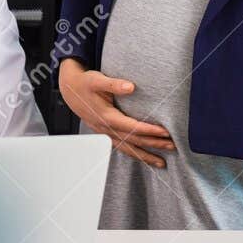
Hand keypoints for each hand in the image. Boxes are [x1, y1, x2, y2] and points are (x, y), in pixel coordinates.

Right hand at [57, 59, 174, 167]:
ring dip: (145, 156)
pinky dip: (133, 154)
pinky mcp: (105, 134)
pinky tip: (143, 158)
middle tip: (172, 146)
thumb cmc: (85, 83)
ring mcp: (105, 133)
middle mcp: (106, 128)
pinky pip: (121, 148)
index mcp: (107, 117)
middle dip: (153, 144)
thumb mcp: (97, 80)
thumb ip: (114, 84)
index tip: (165, 132)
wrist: (70, 89)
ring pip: (127, 149)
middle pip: (133, 140)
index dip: (149, 131)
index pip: (132, 127)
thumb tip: (130, 87)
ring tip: (162, 163)